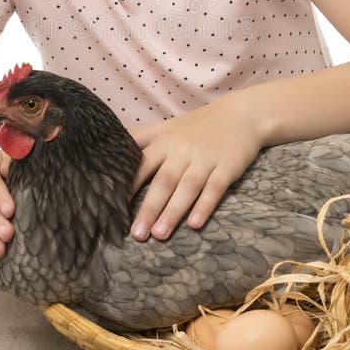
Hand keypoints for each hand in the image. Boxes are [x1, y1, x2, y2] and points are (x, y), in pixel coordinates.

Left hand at [127, 89, 262, 241]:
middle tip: (137, 234)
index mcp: (165, 142)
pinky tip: (195, 224)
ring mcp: (206, 159)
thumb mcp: (167, 126)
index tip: (114, 207)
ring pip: (187, 187)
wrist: (242, 114)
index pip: (142, 165)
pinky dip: (205, 206)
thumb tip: (107, 145)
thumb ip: (140, 137)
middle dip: (149, 208)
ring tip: (160, 235)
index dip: (129, 185)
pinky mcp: (227, 167)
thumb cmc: (198, 125)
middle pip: (163, 181)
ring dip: (173, 212)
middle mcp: (183, 151)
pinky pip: (215, 189)